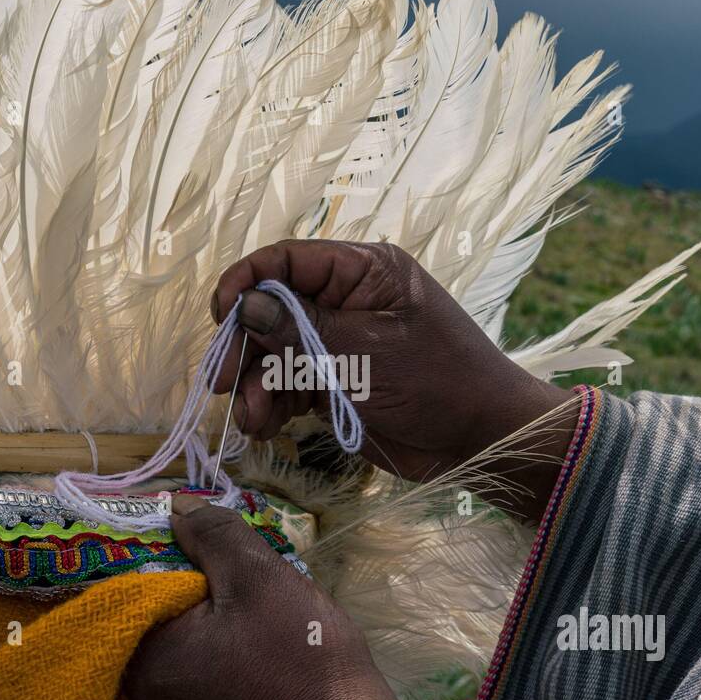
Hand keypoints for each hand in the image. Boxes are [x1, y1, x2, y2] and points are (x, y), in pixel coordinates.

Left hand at [124, 494, 419, 699]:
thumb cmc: (302, 658)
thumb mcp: (259, 577)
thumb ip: (212, 535)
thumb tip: (177, 508)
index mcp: (143, 662)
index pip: (136, 589)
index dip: (175, 558)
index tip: (214, 550)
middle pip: (156, 624)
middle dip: (195, 596)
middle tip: (245, 585)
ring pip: (179, 655)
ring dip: (209, 630)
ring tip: (258, 619)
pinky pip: (196, 688)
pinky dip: (218, 664)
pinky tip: (258, 655)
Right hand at [211, 239, 578, 520]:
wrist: (480, 439)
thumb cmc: (439, 382)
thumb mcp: (368, 353)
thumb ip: (303, 331)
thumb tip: (245, 305)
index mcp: (362, 272)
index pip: (288, 260)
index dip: (247, 281)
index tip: (221, 314)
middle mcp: (345, 301)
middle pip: (272, 311)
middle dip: (246, 347)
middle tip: (220, 382)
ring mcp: (338, 343)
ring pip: (275, 354)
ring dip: (256, 386)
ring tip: (253, 420)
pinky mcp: (335, 382)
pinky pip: (288, 386)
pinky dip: (272, 406)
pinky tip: (264, 428)